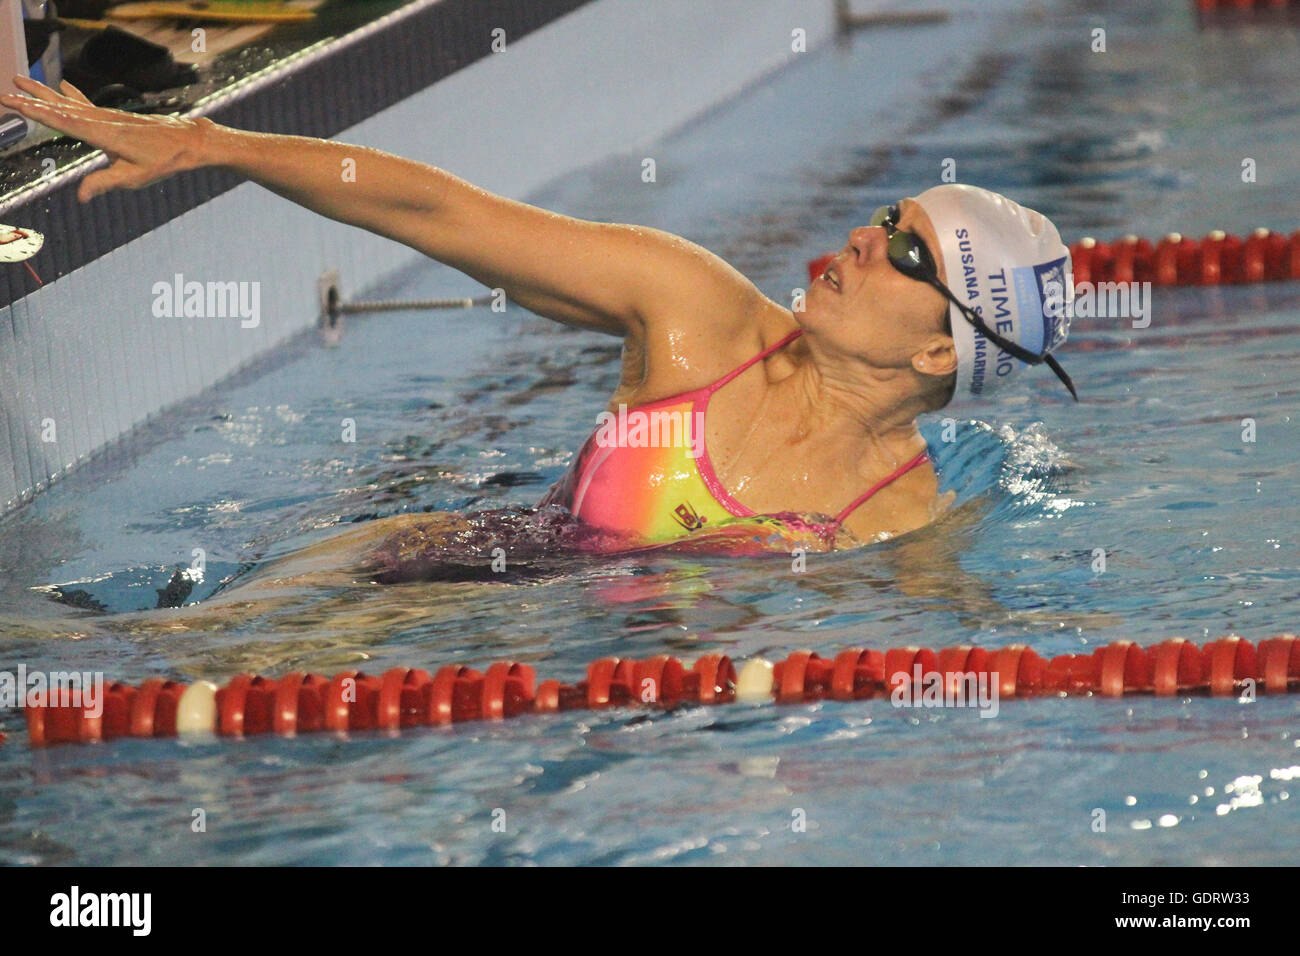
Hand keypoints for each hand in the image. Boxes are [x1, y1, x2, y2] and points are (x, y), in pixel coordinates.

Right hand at [1, 75, 214, 202]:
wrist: (189, 141)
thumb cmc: (164, 161)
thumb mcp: (136, 177)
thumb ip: (105, 183)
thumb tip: (80, 196)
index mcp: (104, 134)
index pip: (63, 121)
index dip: (36, 111)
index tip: (14, 102)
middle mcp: (103, 120)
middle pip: (60, 108)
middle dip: (31, 99)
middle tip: (4, 90)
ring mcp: (109, 116)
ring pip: (70, 102)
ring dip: (44, 91)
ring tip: (20, 79)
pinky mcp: (115, 117)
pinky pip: (86, 104)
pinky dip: (70, 94)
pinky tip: (62, 85)